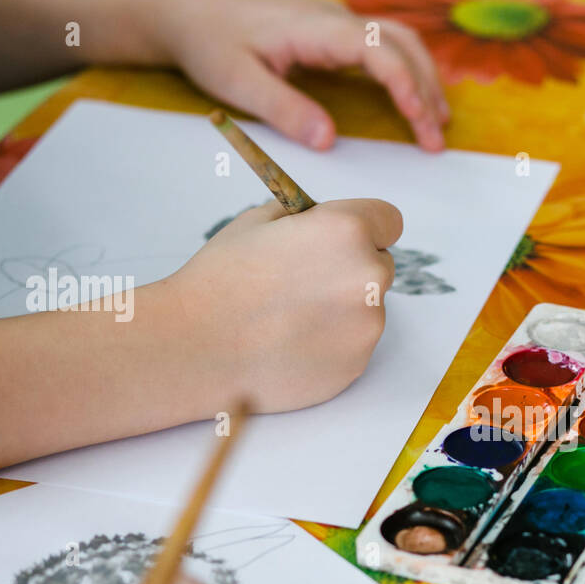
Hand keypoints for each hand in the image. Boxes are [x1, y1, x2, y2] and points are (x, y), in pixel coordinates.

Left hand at [148, 0, 449, 150]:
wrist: (186, 8)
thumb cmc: (209, 41)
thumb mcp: (237, 82)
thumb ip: (284, 110)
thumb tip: (328, 140)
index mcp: (316, 28)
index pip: (382, 54)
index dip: (408, 90)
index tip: (422, 127)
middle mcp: (333, 18)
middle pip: (402, 45)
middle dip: (427, 90)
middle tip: (437, 139)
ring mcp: (335, 21)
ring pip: (399, 41)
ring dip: (424, 78)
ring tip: (438, 121)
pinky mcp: (331, 30)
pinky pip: (383, 45)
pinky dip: (407, 70)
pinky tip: (412, 98)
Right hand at [160, 197, 401, 414]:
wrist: (195, 346)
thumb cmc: (221, 280)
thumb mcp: (257, 222)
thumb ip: (305, 218)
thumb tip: (325, 222)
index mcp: (347, 232)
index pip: (389, 221)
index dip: (366, 228)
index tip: (345, 239)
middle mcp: (369, 278)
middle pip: (382, 266)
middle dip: (354, 269)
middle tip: (306, 281)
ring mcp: (367, 327)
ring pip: (369, 309)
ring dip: (343, 309)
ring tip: (289, 317)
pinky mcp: (357, 364)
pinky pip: (354, 344)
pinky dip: (332, 342)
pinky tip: (291, 342)